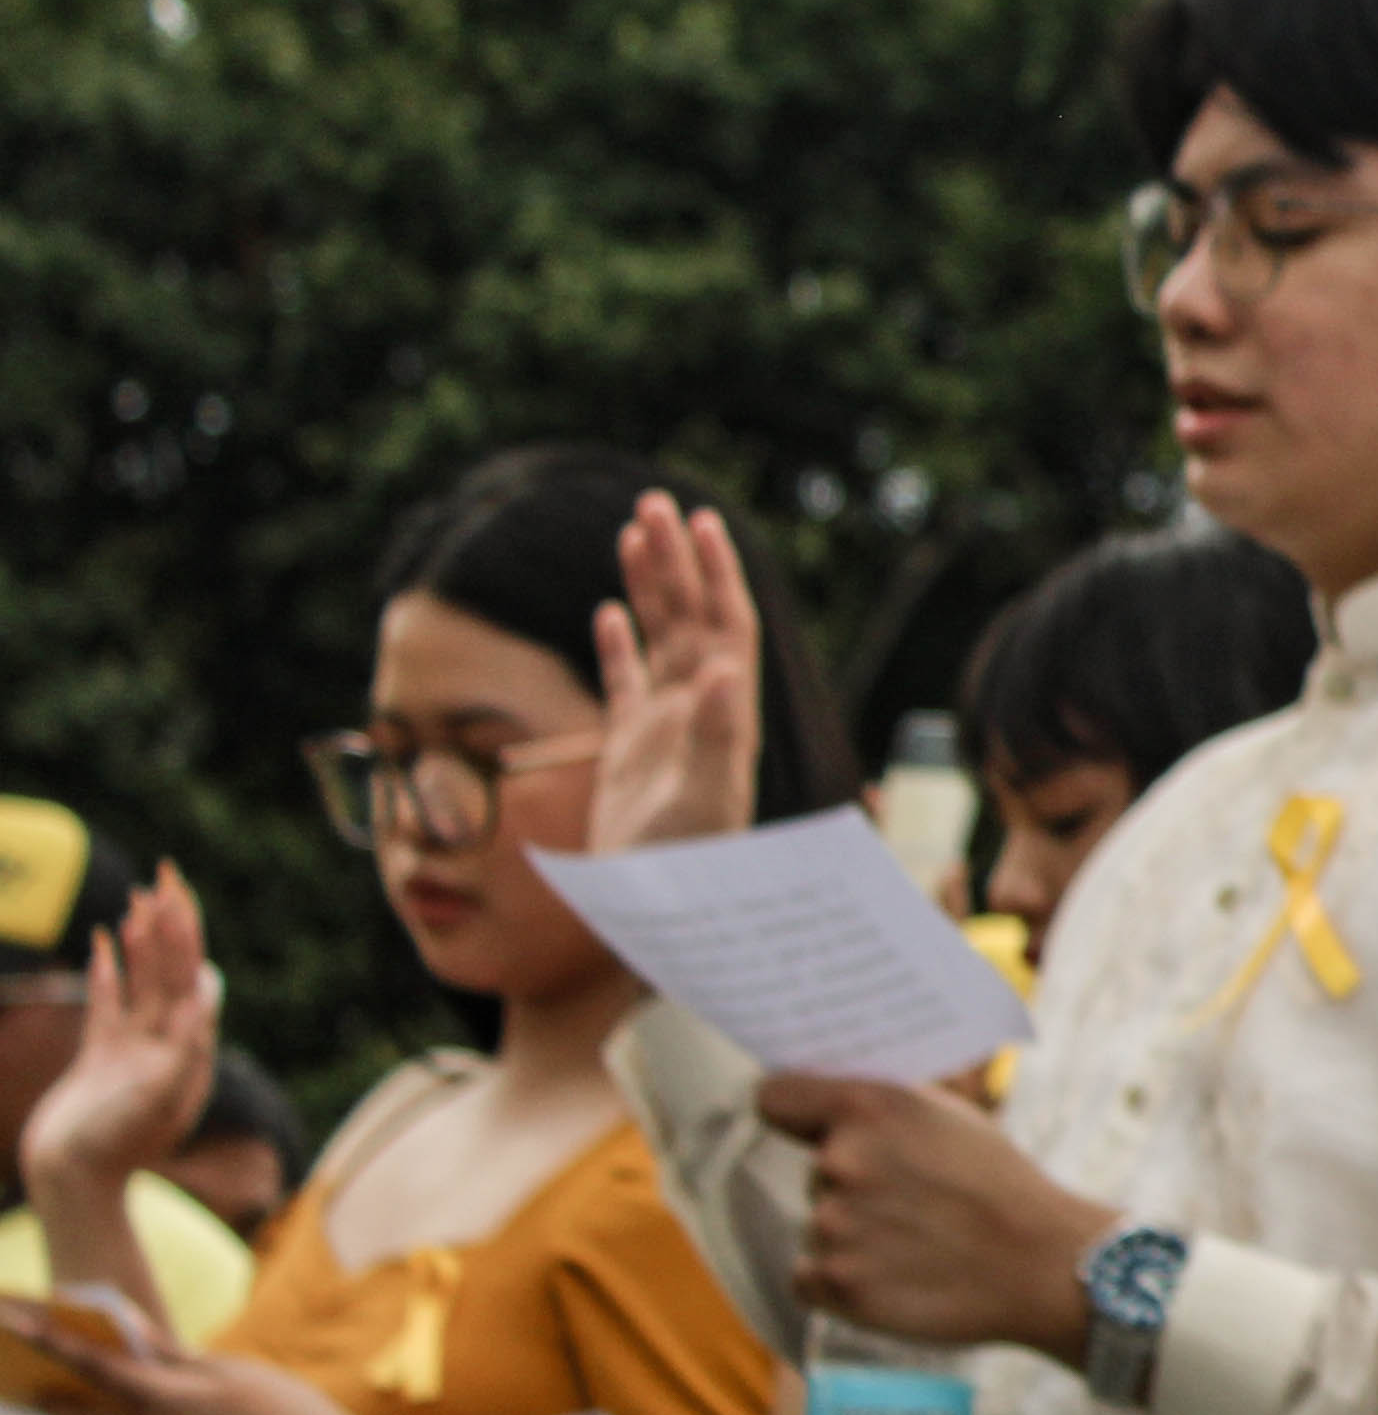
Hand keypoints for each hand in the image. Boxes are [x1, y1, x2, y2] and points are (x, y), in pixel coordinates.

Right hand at [22, 870, 219, 1206]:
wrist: (70, 1178)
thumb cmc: (113, 1145)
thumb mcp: (157, 1098)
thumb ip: (182, 1048)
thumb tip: (206, 995)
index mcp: (187, 1051)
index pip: (192, 978)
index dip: (188, 936)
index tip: (180, 894)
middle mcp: (166, 1046)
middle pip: (172, 971)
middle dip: (172, 924)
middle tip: (167, 874)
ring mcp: (132, 1049)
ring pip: (141, 982)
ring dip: (143, 942)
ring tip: (141, 901)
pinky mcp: (100, 1058)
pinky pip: (108, 1004)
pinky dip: (108, 972)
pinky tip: (103, 942)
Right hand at [590, 493, 773, 849]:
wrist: (664, 913)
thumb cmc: (688, 863)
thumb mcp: (706, 796)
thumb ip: (719, 733)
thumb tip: (730, 669)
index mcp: (724, 714)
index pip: (726, 626)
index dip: (716, 575)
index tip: (703, 522)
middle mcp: (701, 714)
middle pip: (692, 620)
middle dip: (678, 562)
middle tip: (658, 501)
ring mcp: (665, 732)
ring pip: (659, 642)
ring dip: (651, 588)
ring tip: (637, 532)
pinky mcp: (631, 755)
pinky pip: (627, 687)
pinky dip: (620, 648)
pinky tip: (611, 613)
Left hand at [755, 1075, 1117, 1360]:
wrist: (1045, 1268)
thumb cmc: (1000, 1186)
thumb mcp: (949, 1117)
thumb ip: (879, 1108)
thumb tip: (821, 1109)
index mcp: (866, 1106)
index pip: (775, 1097)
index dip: (795, 1114)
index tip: (809, 1128)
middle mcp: (840, 1161)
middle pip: (815, 1172)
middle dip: (855, 1187)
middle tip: (917, 1204)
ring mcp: (834, 1225)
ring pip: (821, 1227)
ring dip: (856, 1238)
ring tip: (920, 1245)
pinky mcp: (837, 1283)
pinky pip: (810, 1277)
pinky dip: (843, 1282)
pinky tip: (896, 1278)